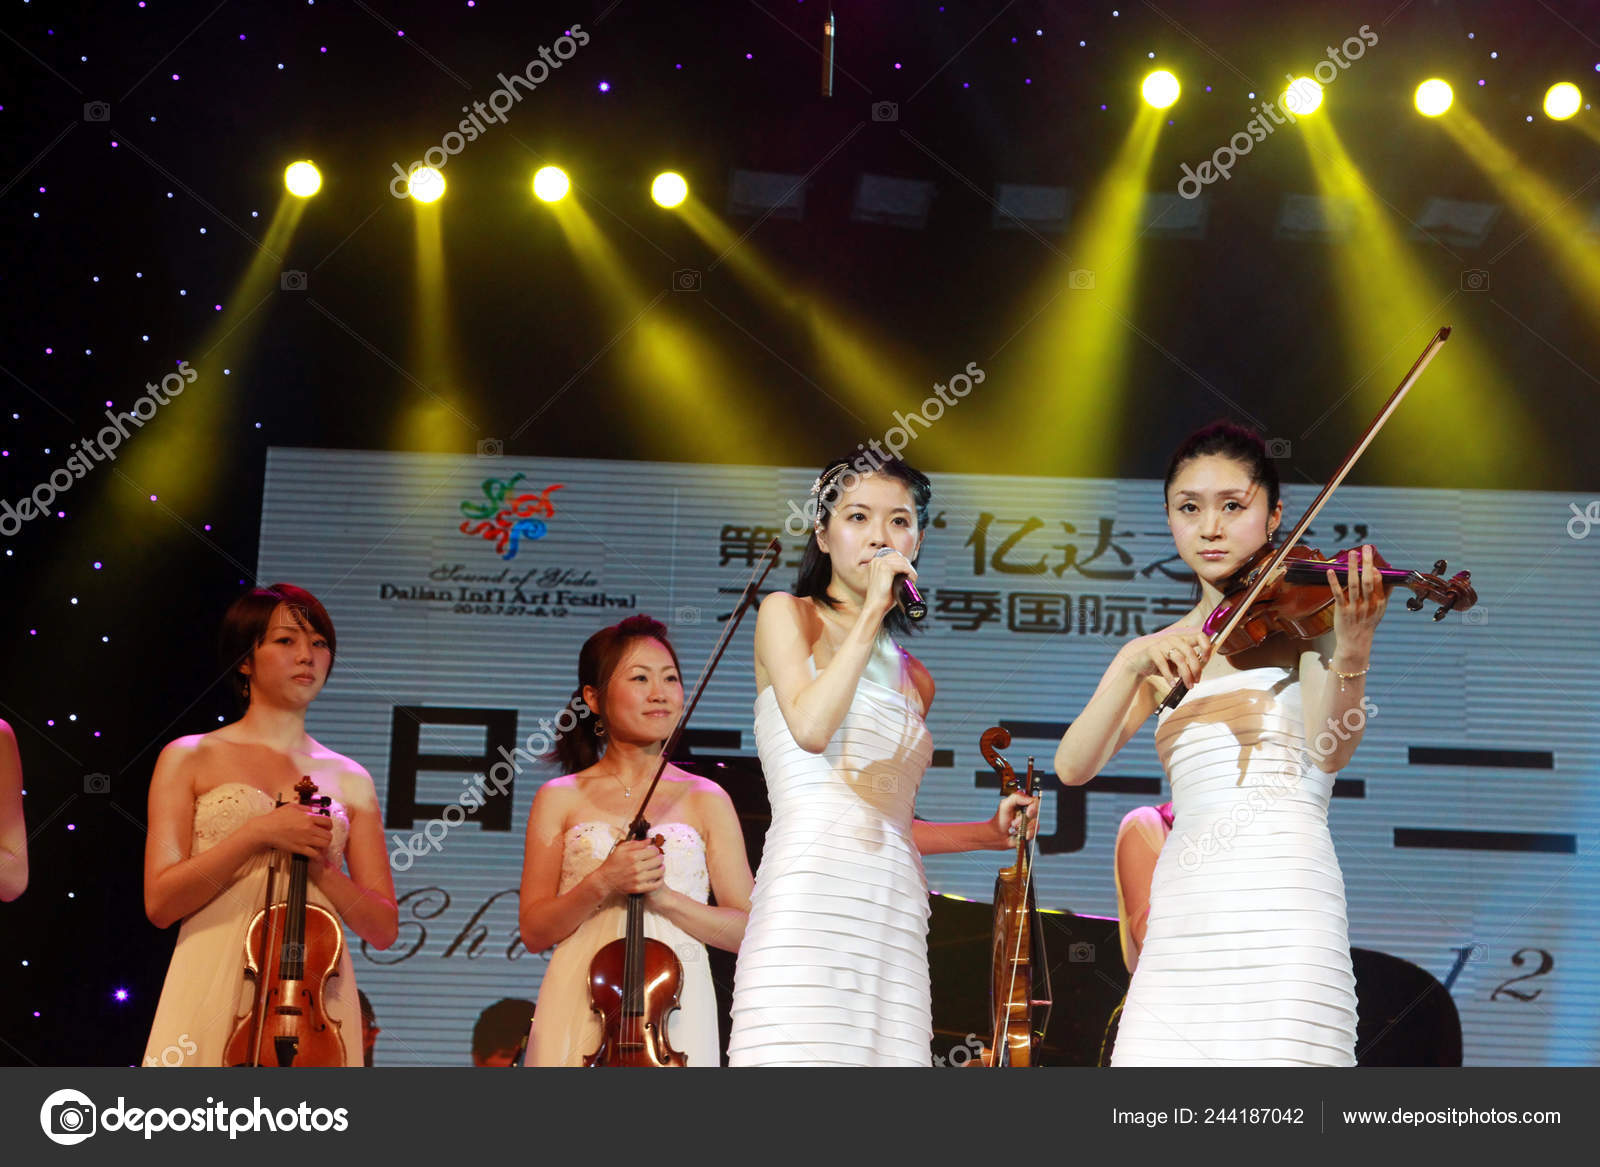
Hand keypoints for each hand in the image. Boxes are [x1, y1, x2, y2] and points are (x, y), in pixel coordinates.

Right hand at [249, 802, 332, 858]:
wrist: (265, 829)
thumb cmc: (276, 817)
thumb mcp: (292, 806)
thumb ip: (305, 808)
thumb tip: (313, 811)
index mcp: (308, 817)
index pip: (328, 822)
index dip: (329, 826)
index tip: (325, 828)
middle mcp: (309, 828)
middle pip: (328, 834)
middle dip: (327, 837)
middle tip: (323, 838)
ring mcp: (305, 839)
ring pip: (325, 844)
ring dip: (324, 846)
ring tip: (320, 846)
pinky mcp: (299, 848)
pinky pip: (315, 854)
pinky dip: (318, 856)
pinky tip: (316, 855)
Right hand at [594, 838, 665, 896]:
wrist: (605, 880)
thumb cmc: (613, 863)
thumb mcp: (621, 849)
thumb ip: (636, 843)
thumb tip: (649, 840)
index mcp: (633, 856)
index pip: (653, 851)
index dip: (656, 850)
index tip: (654, 851)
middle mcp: (636, 867)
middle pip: (658, 860)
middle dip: (660, 858)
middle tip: (659, 858)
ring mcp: (638, 879)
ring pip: (659, 872)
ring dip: (662, 868)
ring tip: (660, 867)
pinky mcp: (638, 888)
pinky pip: (654, 885)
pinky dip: (659, 881)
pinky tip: (659, 877)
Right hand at [864, 548, 915, 619]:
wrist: (875, 606)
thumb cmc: (881, 598)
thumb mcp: (886, 583)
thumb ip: (893, 576)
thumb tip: (906, 575)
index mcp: (875, 562)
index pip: (894, 557)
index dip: (904, 565)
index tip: (909, 575)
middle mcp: (877, 560)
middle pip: (899, 557)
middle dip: (908, 566)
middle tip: (912, 578)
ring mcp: (880, 563)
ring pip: (902, 561)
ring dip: (910, 570)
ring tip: (912, 580)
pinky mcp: (886, 568)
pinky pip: (903, 566)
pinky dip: (910, 572)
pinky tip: (912, 579)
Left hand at [989, 792, 1039, 849]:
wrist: (998, 834)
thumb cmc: (1000, 820)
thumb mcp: (1004, 805)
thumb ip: (1016, 798)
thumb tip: (1029, 799)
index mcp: (1023, 802)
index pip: (1035, 801)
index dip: (1033, 807)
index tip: (1027, 812)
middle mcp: (1028, 811)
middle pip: (1036, 812)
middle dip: (1024, 819)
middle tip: (1014, 822)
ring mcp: (1030, 821)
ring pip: (1035, 823)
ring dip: (1022, 827)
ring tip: (1014, 827)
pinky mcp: (1031, 830)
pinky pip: (1034, 832)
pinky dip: (1025, 833)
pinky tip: (1019, 833)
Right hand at [1123, 628, 1211, 688]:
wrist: (1139, 663)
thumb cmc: (1161, 663)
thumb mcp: (1178, 664)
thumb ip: (1189, 665)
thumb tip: (1199, 673)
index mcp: (1182, 639)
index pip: (1200, 636)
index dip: (1206, 647)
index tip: (1206, 660)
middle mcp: (1174, 639)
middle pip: (1190, 652)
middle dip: (1196, 669)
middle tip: (1197, 681)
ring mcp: (1162, 644)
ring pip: (1180, 659)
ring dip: (1186, 675)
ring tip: (1188, 685)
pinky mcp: (1152, 651)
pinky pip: (1164, 664)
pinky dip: (1169, 676)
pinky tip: (1172, 684)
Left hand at [1327, 544, 1387, 664]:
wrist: (1356, 643)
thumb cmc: (1367, 623)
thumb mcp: (1380, 610)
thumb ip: (1384, 593)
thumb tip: (1390, 578)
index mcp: (1378, 602)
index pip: (1378, 582)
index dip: (1375, 569)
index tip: (1371, 557)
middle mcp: (1368, 604)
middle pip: (1368, 580)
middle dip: (1367, 563)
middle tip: (1366, 548)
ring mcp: (1354, 607)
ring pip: (1353, 584)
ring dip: (1352, 567)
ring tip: (1352, 553)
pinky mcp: (1342, 610)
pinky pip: (1338, 594)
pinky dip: (1334, 582)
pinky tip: (1331, 571)